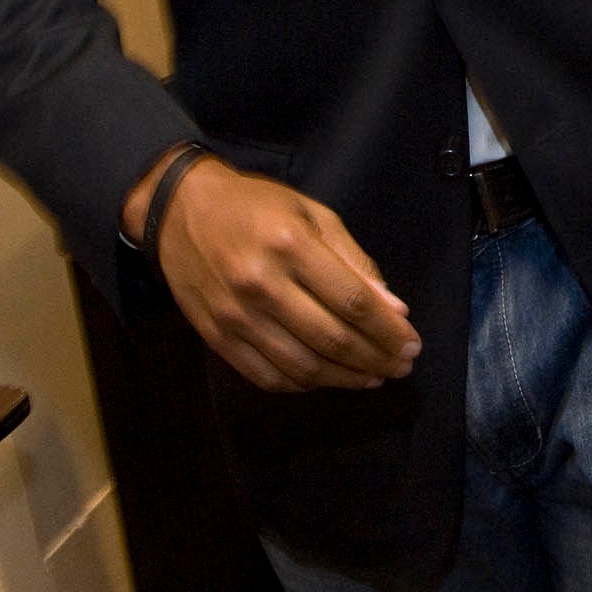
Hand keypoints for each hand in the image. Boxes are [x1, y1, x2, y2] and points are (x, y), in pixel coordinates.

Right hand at [127, 152, 418, 392]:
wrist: (180, 211)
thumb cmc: (257, 206)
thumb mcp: (314, 214)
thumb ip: (354, 261)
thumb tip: (393, 308)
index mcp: (290, 246)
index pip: (352, 301)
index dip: (387, 330)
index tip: (412, 343)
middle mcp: (262, 285)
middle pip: (331, 339)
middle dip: (376, 358)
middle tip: (402, 366)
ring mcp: (236, 316)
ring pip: (302, 366)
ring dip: (345, 379)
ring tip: (374, 377)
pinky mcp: (217, 338)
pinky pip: (267, 376)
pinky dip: (304, 385)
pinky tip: (329, 378)